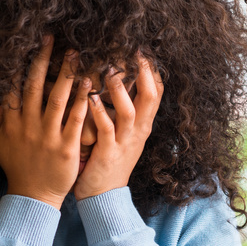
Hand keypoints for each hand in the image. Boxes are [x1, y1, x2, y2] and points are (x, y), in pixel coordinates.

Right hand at [0, 35, 90, 209]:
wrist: (34, 196)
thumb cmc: (18, 168)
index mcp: (12, 123)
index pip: (14, 87)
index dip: (20, 64)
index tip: (27, 43)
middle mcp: (28, 126)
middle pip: (35, 86)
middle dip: (43, 60)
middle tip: (52, 38)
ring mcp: (48, 136)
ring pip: (57, 98)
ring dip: (66, 74)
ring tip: (76, 54)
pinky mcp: (66, 148)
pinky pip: (76, 119)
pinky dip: (83, 101)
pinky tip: (91, 84)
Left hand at [72, 51, 163, 200]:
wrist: (103, 196)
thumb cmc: (108, 160)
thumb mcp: (122, 133)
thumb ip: (122, 109)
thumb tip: (117, 79)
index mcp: (142, 125)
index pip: (156, 92)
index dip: (151, 69)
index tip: (142, 49)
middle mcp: (138, 132)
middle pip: (150, 96)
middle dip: (143, 72)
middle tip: (132, 50)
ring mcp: (125, 143)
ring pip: (130, 111)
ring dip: (120, 89)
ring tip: (109, 70)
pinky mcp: (108, 154)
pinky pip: (107, 130)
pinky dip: (100, 112)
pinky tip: (90, 98)